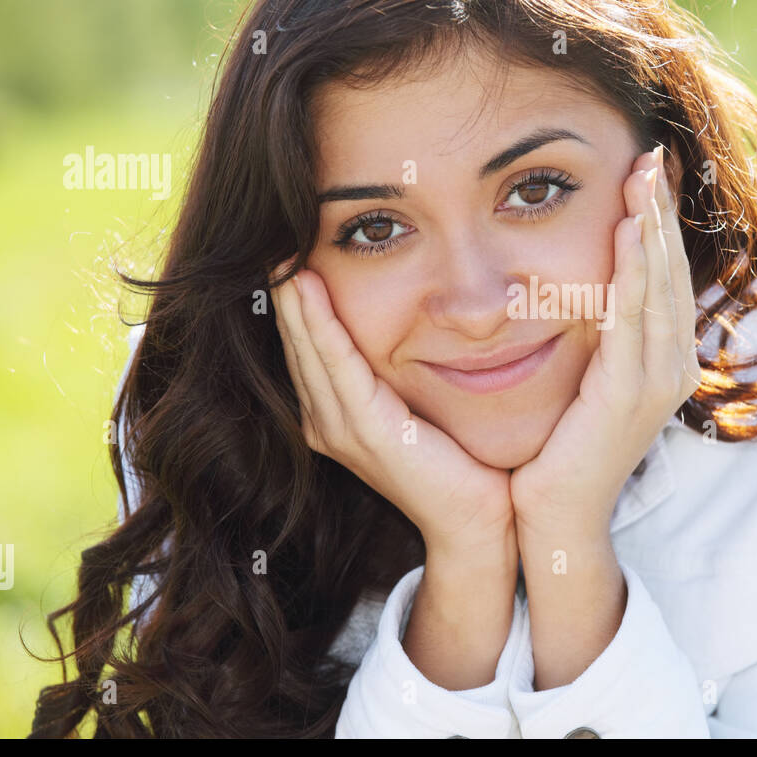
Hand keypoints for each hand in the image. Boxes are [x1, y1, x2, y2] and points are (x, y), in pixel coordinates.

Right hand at [270, 263, 515, 555]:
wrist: (483, 520)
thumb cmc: (466, 461)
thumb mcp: (423, 402)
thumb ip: (406, 367)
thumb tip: (423, 313)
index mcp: (337, 415)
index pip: (309, 345)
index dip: (297, 300)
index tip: (291, 247)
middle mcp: (326, 422)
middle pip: (298, 342)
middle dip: (286, 292)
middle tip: (273, 235)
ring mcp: (340, 430)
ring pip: (309, 348)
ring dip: (293, 299)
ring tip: (280, 251)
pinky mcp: (366, 431)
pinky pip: (337, 366)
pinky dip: (320, 324)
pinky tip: (306, 288)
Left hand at [509, 145, 701, 540]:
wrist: (555, 516)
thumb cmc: (561, 449)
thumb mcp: (587, 381)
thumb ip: (597, 336)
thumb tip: (586, 290)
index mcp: (664, 360)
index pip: (665, 275)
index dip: (661, 221)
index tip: (651, 172)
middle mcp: (673, 366)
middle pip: (670, 270)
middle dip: (662, 210)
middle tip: (653, 153)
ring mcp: (658, 381)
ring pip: (658, 285)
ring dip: (652, 226)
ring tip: (645, 174)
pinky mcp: (630, 393)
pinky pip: (633, 318)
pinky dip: (633, 271)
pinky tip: (630, 231)